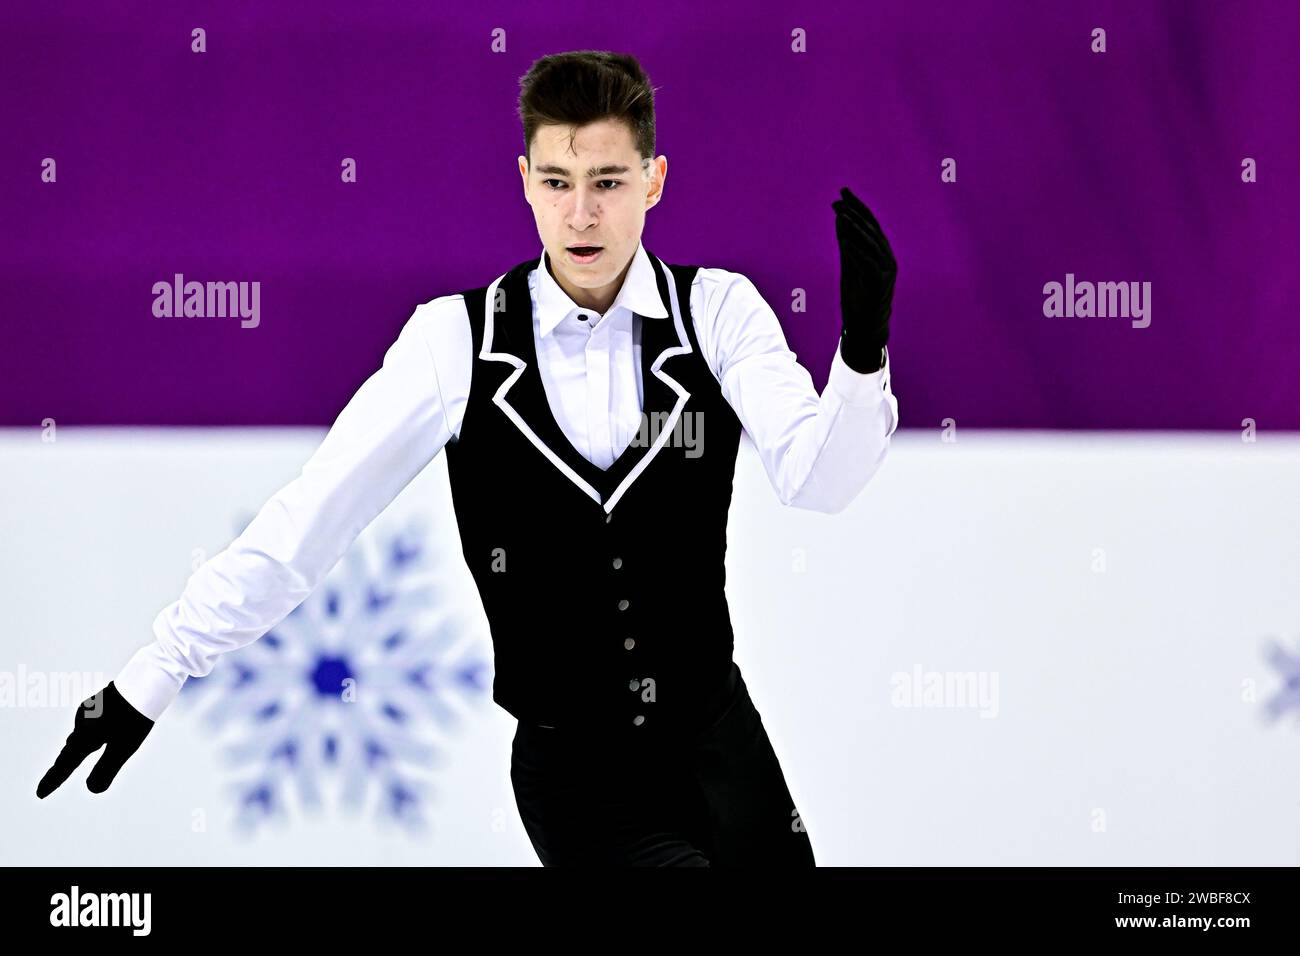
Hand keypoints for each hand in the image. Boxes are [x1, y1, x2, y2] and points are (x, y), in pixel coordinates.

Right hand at [37, 682, 154, 796]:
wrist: (146, 681)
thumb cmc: (134, 716)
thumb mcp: (123, 747)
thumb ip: (106, 768)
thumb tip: (92, 789)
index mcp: (85, 735)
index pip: (66, 764)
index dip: (54, 780)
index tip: (40, 794)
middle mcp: (82, 722)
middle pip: (71, 750)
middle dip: (62, 767)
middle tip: (51, 783)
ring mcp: (90, 710)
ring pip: (81, 735)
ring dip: (76, 750)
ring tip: (68, 762)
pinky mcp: (101, 702)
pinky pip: (91, 724)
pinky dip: (90, 735)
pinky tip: (99, 732)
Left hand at [832, 186, 896, 372]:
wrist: (865, 325)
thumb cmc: (858, 297)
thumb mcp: (849, 264)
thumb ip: (846, 243)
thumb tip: (840, 218)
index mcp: (881, 252)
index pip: (870, 224)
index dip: (857, 207)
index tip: (843, 193)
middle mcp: (887, 258)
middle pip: (871, 230)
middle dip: (854, 213)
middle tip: (838, 199)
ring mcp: (886, 270)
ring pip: (870, 243)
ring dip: (854, 228)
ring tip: (840, 214)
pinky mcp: (880, 282)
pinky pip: (866, 261)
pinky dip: (855, 249)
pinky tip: (843, 239)